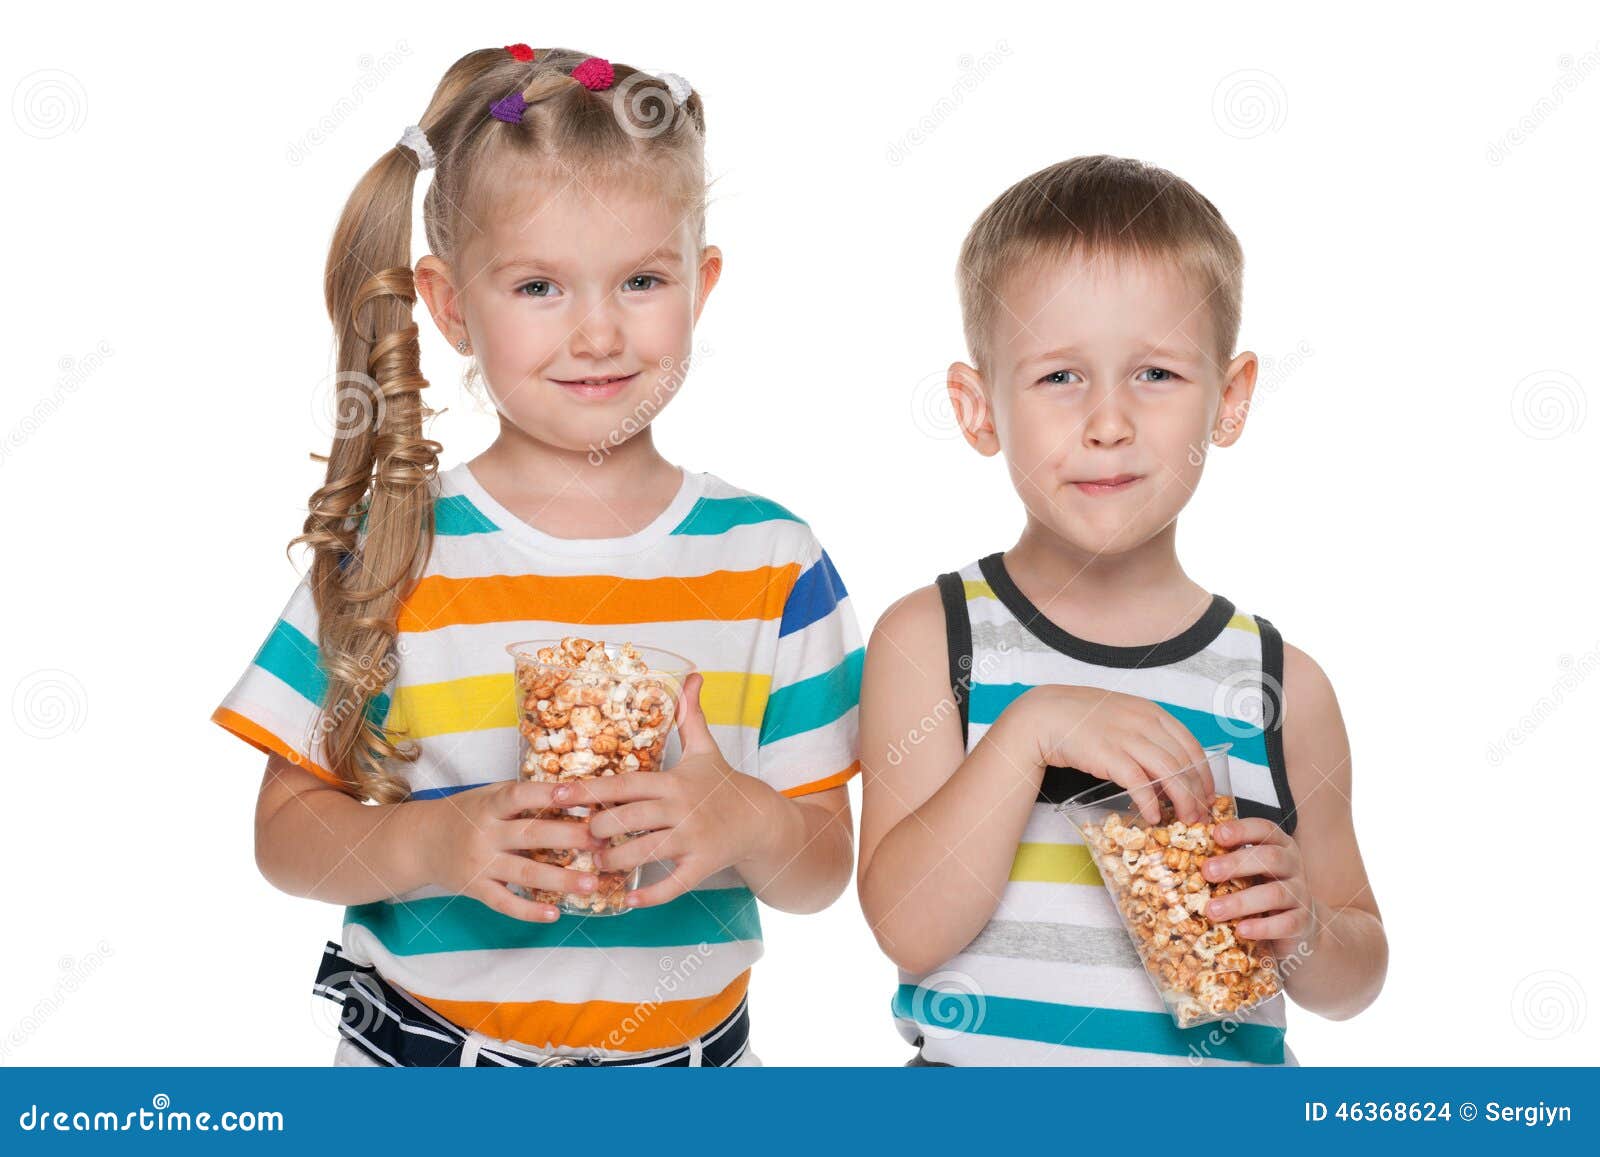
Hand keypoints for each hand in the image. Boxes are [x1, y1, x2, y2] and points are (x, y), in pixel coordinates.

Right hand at [412, 778, 605, 922]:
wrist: (420, 843)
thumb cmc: (466, 813)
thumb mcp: (487, 795)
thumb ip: (522, 797)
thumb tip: (574, 791)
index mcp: (489, 805)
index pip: (520, 796)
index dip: (548, 794)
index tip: (579, 793)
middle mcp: (485, 834)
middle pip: (532, 835)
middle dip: (570, 838)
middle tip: (602, 842)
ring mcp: (481, 864)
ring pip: (525, 873)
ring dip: (561, 879)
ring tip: (592, 883)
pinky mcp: (476, 889)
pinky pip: (506, 903)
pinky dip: (530, 911)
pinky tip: (555, 914)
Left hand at [561, 672, 778, 908]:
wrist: (761, 819)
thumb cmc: (723, 783)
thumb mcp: (705, 748)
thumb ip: (690, 715)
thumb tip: (691, 675)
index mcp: (673, 780)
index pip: (623, 783)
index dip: (588, 790)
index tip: (557, 796)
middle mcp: (681, 808)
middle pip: (628, 819)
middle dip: (597, 830)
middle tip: (578, 837)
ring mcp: (693, 839)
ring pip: (644, 852)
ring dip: (614, 861)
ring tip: (596, 863)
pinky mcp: (702, 865)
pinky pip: (673, 885)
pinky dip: (649, 896)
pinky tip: (628, 899)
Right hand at [1016, 684, 1211, 822]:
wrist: (1045, 715)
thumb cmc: (1082, 718)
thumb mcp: (1122, 716)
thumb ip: (1146, 735)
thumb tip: (1167, 769)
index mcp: (1151, 711)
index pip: (1191, 744)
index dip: (1204, 773)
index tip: (1207, 793)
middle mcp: (1143, 722)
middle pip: (1184, 761)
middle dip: (1197, 792)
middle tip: (1200, 815)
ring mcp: (1126, 737)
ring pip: (1169, 772)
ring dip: (1181, 800)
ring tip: (1184, 820)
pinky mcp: (1108, 754)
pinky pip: (1138, 782)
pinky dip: (1150, 802)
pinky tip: (1153, 817)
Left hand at [1202, 817, 1316, 956]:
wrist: (1300, 927)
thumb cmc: (1263, 891)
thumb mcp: (1249, 871)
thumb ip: (1228, 861)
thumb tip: (1183, 858)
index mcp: (1278, 845)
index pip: (1264, 829)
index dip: (1241, 829)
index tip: (1216, 835)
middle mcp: (1293, 865)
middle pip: (1269, 858)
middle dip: (1236, 863)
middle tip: (1207, 872)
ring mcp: (1300, 893)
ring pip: (1275, 893)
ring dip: (1241, 901)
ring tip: (1213, 911)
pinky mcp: (1303, 922)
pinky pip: (1286, 923)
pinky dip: (1262, 927)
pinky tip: (1241, 930)